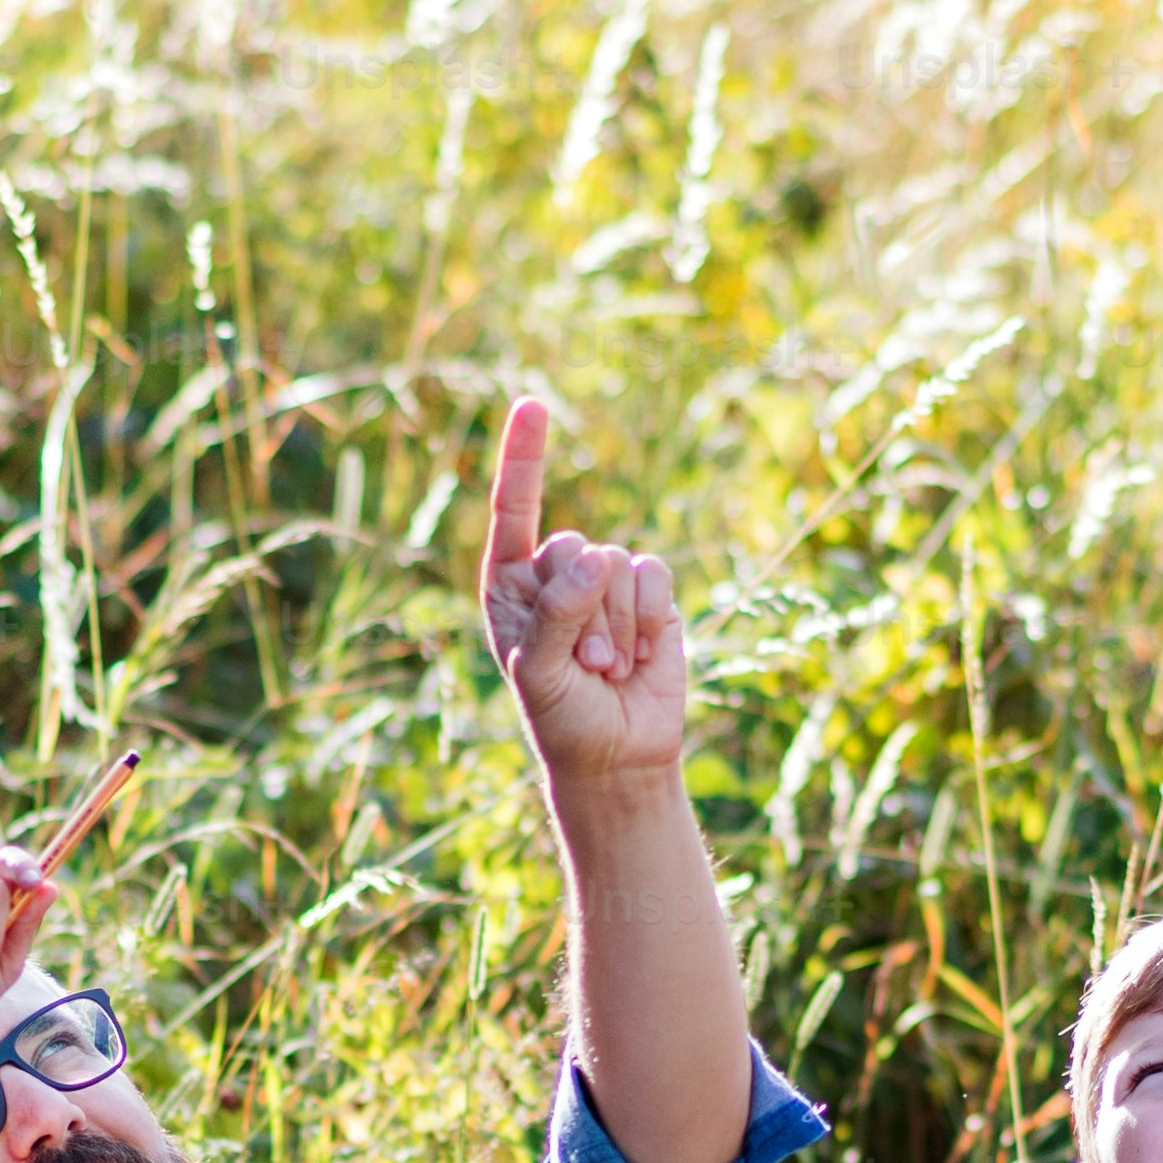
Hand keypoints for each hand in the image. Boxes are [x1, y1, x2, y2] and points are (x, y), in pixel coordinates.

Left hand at [476, 398, 688, 789]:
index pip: (513, 511)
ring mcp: (603, 582)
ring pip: (617, 566)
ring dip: (617, 628)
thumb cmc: (563, 719)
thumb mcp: (543, 672)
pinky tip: (645, 656)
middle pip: (572, 548)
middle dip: (584, 614)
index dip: (524, 459)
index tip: (533, 404)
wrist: (618, 758)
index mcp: (509, 584)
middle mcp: (554, 574)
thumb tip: (596, 560)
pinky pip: (653, 575)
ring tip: (610, 670)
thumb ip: (559, 614)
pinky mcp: (649, 595)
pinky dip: (650, 618)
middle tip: (587, 668)